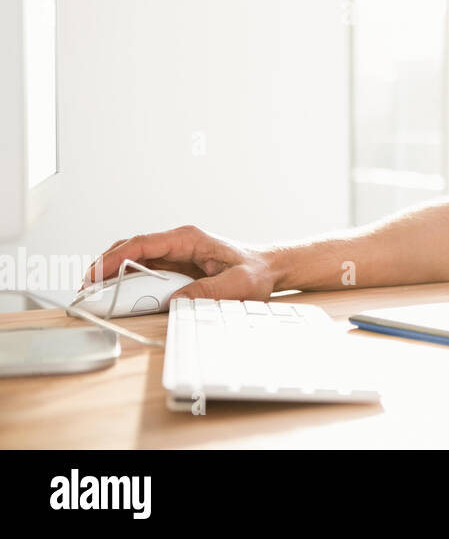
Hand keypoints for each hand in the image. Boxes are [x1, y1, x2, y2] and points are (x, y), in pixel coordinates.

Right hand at [82, 225, 277, 301]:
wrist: (270, 267)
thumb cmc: (257, 271)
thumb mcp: (238, 284)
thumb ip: (209, 292)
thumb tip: (176, 301)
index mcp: (189, 239)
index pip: (143, 243)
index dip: (115, 258)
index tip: (96, 273)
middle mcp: (178, 243)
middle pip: (131, 248)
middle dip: (105, 266)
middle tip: (87, 289)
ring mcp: (175, 254)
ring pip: (134, 259)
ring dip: (113, 275)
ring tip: (95, 295)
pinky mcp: (176, 266)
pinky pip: (145, 271)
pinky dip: (128, 282)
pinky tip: (117, 296)